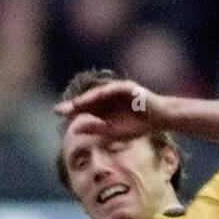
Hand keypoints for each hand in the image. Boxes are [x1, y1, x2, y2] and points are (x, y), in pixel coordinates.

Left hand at [53, 79, 168, 138]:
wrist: (161, 119)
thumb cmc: (139, 125)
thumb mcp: (114, 132)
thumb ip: (96, 129)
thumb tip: (75, 128)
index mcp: (105, 108)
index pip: (85, 108)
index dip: (72, 110)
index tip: (57, 114)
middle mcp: (109, 97)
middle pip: (88, 100)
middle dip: (74, 105)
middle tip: (58, 110)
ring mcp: (117, 91)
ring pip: (97, 94)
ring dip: (85, 99)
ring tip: (73, 105)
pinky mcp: (127, 87)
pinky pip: (111, 89)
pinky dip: (102, 93)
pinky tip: (92, 98)